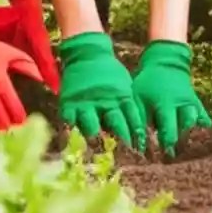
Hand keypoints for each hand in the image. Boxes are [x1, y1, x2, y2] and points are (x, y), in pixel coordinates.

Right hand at [57, 32, 146, 149]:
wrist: (88, 54)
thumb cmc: (110, 73)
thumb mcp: (125, 86)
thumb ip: (129, 106)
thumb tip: (141, 131)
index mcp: (123, 97)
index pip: (133, 118)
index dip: (138, 135)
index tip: (142, 151)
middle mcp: (106, 101)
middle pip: (116, 124)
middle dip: (122, 142)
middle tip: (126, 157)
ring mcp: (87, 103)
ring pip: (92, 126)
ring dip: (96, 141)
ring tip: (98, 155)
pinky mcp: (69, 103)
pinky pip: (69, 122)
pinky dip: (70, 135)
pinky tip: (70, 147)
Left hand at [132, 40, 211, 155]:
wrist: (165, 64)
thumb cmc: (147, 84)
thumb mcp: (137, 99)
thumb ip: (138, 122)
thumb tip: (138, 146)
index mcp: (166, 103)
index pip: (168, 128)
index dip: (166, 144)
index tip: (163, 159)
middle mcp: (182, 103)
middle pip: (186, 126)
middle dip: (181, 144)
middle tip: (174, 158)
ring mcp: (191, 103)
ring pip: (196, 121)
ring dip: (191, 136)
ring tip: (186, 151)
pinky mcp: (197, 103)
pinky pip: (203, 116)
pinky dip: (203, 127)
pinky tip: (204, 140)